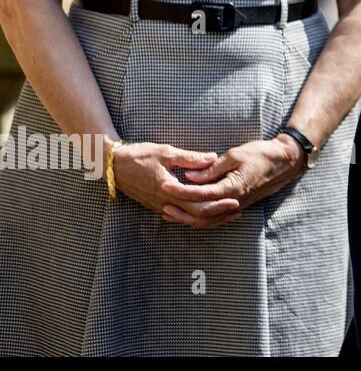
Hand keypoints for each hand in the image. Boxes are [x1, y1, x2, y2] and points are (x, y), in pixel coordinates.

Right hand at [111, 142, 239, 225]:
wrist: (112, 165)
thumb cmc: (140, 155)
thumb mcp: (166, 152)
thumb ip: (190, 158)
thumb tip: (213, 158)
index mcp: (168, 189)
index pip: (197, 203)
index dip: (217, 204)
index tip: (235, 201)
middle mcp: (164, 202)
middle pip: (195, 215)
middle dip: (217, 213)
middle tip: (237, 209)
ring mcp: (159, 206)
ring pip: (187, 218)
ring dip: (207, 216)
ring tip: (226, 212)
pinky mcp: (156, 205)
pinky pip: (178, 215)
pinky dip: (194, 215)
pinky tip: (206, 210)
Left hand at [160, 135, 306, 227]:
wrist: (284, 163)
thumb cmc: (261, 154)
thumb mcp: (235, 155)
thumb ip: (212, 168)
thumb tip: (190, 175)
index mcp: (232, 188)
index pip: (201, 194)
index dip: (181, 190)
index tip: (165, 185)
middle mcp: (234, 201)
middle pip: (202, 214)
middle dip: (180, 210)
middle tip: (162, 204)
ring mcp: (237, 206)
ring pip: (209, 220)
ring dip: (188, 218)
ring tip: (169, 213)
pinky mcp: (239, 205)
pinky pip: (217, 219)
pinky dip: (201, 219)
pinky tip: (190, 215)